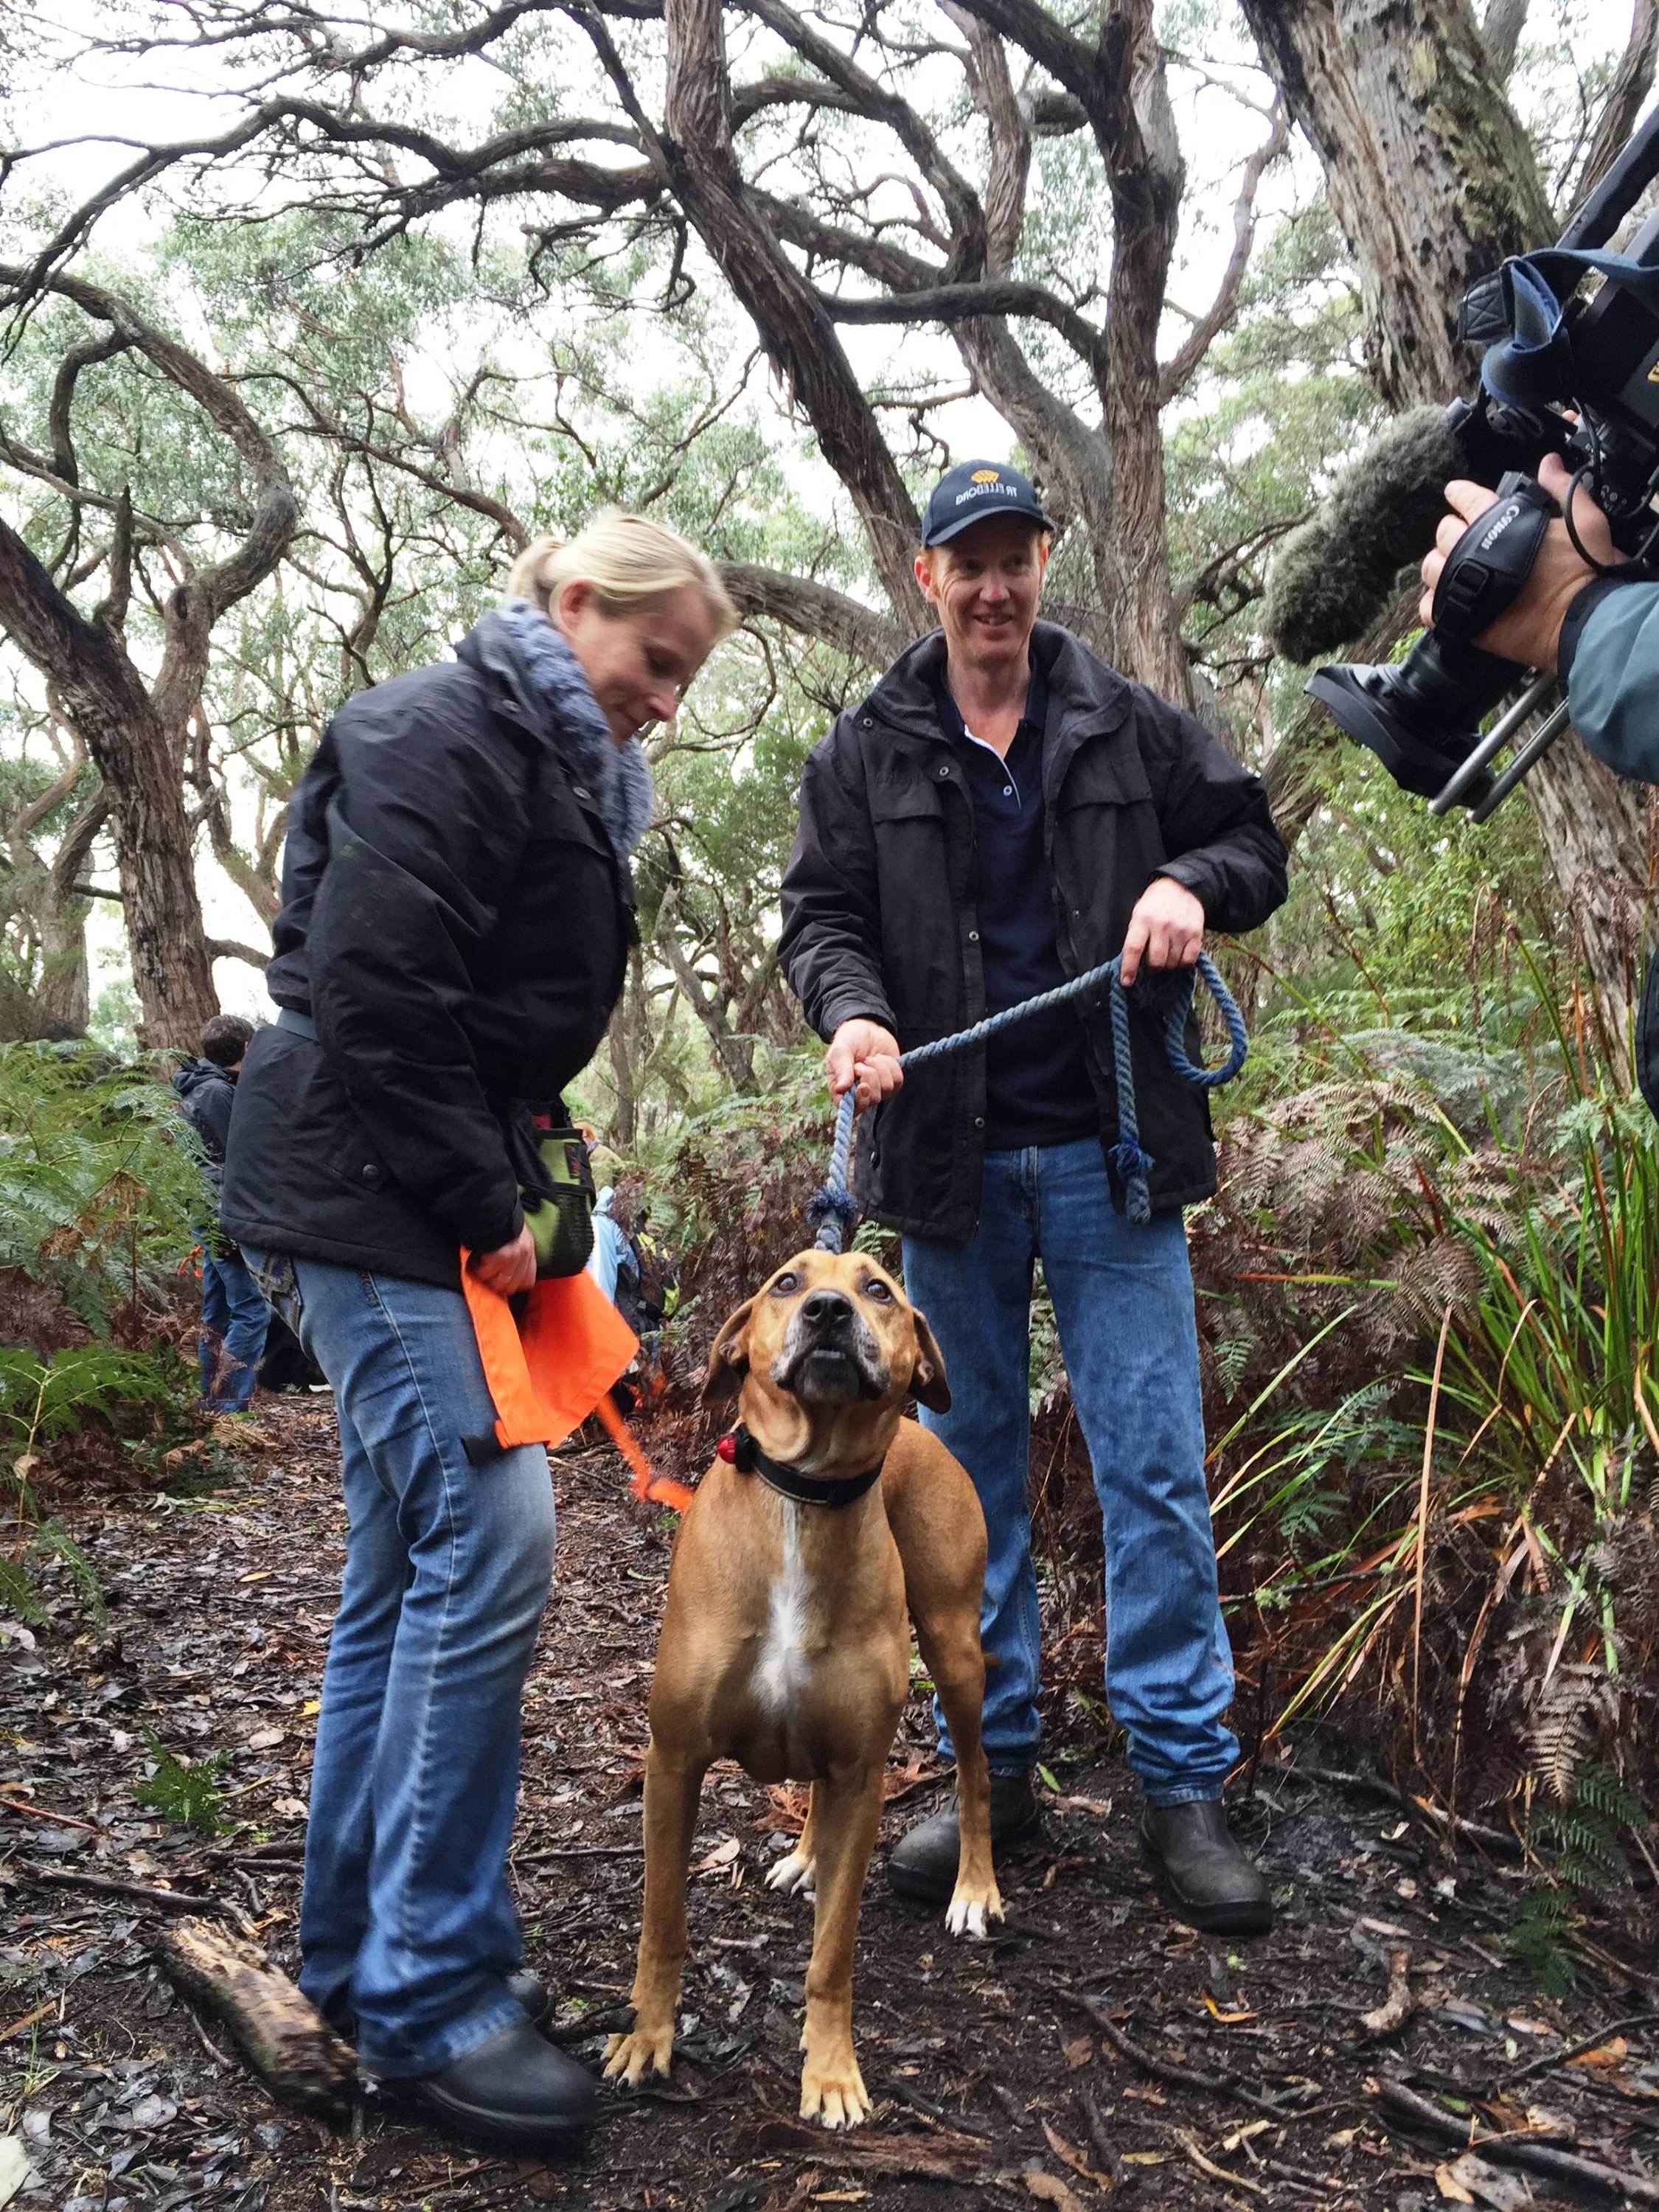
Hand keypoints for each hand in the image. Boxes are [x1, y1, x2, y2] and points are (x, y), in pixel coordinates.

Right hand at [471, 1224, 536, 1296]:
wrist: (492, 1204)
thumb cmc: (499, 1217)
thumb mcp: (515, 1233)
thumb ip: (514, 1251)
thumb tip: (505, 1270)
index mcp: (529, 1249)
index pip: (528, 1281)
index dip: (514, 1284)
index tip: (502, 1281)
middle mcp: (525, 1253)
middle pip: (512, 1285)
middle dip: (497, 1283)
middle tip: (486, 1275)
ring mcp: (515, 1256)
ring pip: (498, 1282)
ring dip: (486, 1276)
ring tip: (478, 1267)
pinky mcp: (502, 1256)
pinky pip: (486, 1272)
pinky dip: (477, 1268)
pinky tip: (475, 1259)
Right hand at [826, 1019, 903, 1110]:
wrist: (866, 1027)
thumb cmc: (848, 1040)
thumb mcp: (840, 1051)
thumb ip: (841, 1069)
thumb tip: (841, 1089)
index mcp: (842, 1090)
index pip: (852, 1108)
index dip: (860, 1101)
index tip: (862, 1086)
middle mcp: (859, 1094)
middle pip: (873, 1100)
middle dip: (870, 1077)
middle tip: (862, 1063)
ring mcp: (877, 1089)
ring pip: (887, 1089)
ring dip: (880, 1068)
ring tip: (870, 1058)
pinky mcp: (892, 1081)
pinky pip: (898, 1081)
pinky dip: (891, 1066)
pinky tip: (881, 1058)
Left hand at [1119, 877, 1204, 987]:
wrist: (1182, 886)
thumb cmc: (1155, 903)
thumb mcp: (1139, 913)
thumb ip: (1136, 936)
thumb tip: (1133, 964)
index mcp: (1142, 920)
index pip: (1133, 949)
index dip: (1129, 969)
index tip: (1126, 982)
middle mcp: (1162, 925)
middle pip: (1156, 961)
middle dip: (1152, 968)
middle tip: (1152, 964)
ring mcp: (1180, 930)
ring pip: (1172, 963)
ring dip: (1167, 965)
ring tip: (1166, 955)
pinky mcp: (1196, 933)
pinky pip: (1188, 960)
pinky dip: (1182, 964)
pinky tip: (1178, 956)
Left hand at [1419, 453, 1621, 672]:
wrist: (1582, 620)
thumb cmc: (1586, 570)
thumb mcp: (1585, 521)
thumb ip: (1562, 488)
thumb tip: (1548, 461)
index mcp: (1498, 522)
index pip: (1467, 498)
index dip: (1460, 493)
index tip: (1455, 493)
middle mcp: (1472, 551)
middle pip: (1444, 533)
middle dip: (1452, 532)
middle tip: (1463, 538)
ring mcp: (1464, 586)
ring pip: (1432, 569)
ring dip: (1440, 565)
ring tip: (1453, 569)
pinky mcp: (1463, 619)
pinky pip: (1431, 609)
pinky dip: (1435, 604)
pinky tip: (1448, 601)